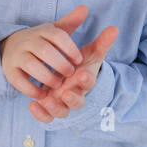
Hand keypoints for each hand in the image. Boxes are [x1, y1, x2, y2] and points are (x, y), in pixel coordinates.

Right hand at [0, 7, 85, 99]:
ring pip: (31, 65)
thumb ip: (70, 22)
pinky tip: (43, 94)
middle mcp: (27, 41)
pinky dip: (32, 89)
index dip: (70, 48)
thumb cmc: (40, 41)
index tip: (79, 60)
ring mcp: (17, 56)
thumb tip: (85, 8)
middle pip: (44, 50)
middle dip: (59, 64)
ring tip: (58, 85)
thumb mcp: (53, 30)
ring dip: (47, 77)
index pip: (57, 35)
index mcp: (41, 31)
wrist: (9, 47)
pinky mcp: (10, 71)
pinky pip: (19, 81)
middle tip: (70, 74)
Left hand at [28, 6, 118, 122]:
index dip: (86, 80)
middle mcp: (75, 94)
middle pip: (78, 103)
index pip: (89, 83)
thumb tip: (114, 28)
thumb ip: (101, 42)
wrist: (63, 73)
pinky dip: (40, 114)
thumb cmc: (79, 63)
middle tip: (66, 93)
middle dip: (73, 99)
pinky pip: (47, 117)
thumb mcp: (89, 52)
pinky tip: (32, 105)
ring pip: (62, 112)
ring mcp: (62, 103)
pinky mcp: (50, 109)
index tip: (81, 73)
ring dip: (55, 108)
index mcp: (84, 81)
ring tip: (46, 100)